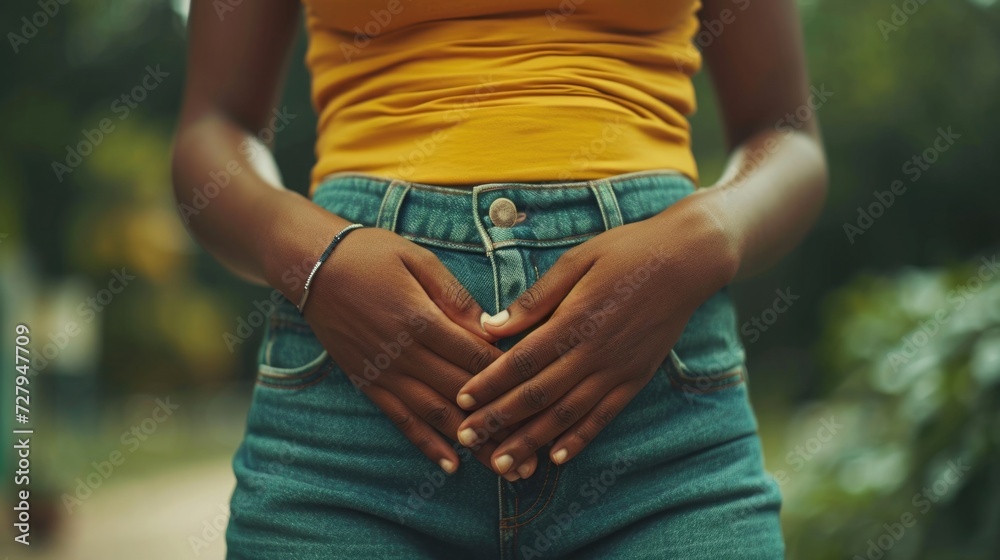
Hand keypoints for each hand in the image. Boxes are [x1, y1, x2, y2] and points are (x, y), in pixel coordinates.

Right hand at [295, 226, 536, 476]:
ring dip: (473, 445)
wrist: (312, 267)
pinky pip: (402, 421)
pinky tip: (452, 466)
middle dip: (502, 423)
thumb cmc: (371, 254)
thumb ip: (455, 297)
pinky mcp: (370, 384)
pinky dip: (427, 445)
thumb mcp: (418, 260)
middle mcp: (404, 354)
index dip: (509, 378)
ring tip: (505, 469)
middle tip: (535, 453)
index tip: (539, 396)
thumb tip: (490, 328)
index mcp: (421, 320)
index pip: (475, 356)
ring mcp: (385, 373)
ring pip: (437, 417)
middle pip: (462, 394)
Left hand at [453, 196, 740, 476]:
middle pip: (538, 395)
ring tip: (501, 463)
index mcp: (574, 320)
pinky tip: (556, 458)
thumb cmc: (625, 252)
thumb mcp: (576, 261)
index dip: (489, 383)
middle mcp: (594, 352)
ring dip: (531, 441)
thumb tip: (492, 325)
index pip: (521, 361)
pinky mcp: (635, 379)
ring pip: (567, 415)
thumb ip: (535, 299)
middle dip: (499, 419)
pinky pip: (603, 416)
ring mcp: (617, 370)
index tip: (461, 399)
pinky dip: (579, 439)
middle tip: (466, 437)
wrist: (686, 260)